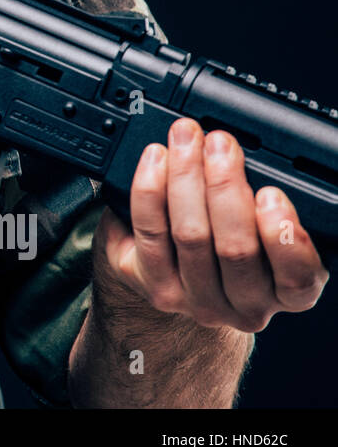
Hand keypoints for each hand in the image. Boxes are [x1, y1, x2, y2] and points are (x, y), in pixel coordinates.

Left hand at [97, 117, 328, 331]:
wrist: (185, 276)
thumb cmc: (236, 243)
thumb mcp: (269, 232)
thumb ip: (270, 209)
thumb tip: (255, 162)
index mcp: (288, 291)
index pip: (297, 276)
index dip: (283, 236)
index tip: (271, 193)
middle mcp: (246, 305)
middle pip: (235, 248)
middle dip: (225, 185)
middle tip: (219, 143)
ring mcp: (197, 301)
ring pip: (190, 236)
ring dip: (186, 177)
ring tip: (186, 141)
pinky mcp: (156, 287)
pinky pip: (150, 233)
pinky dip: (150, 191)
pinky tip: (156, 161)